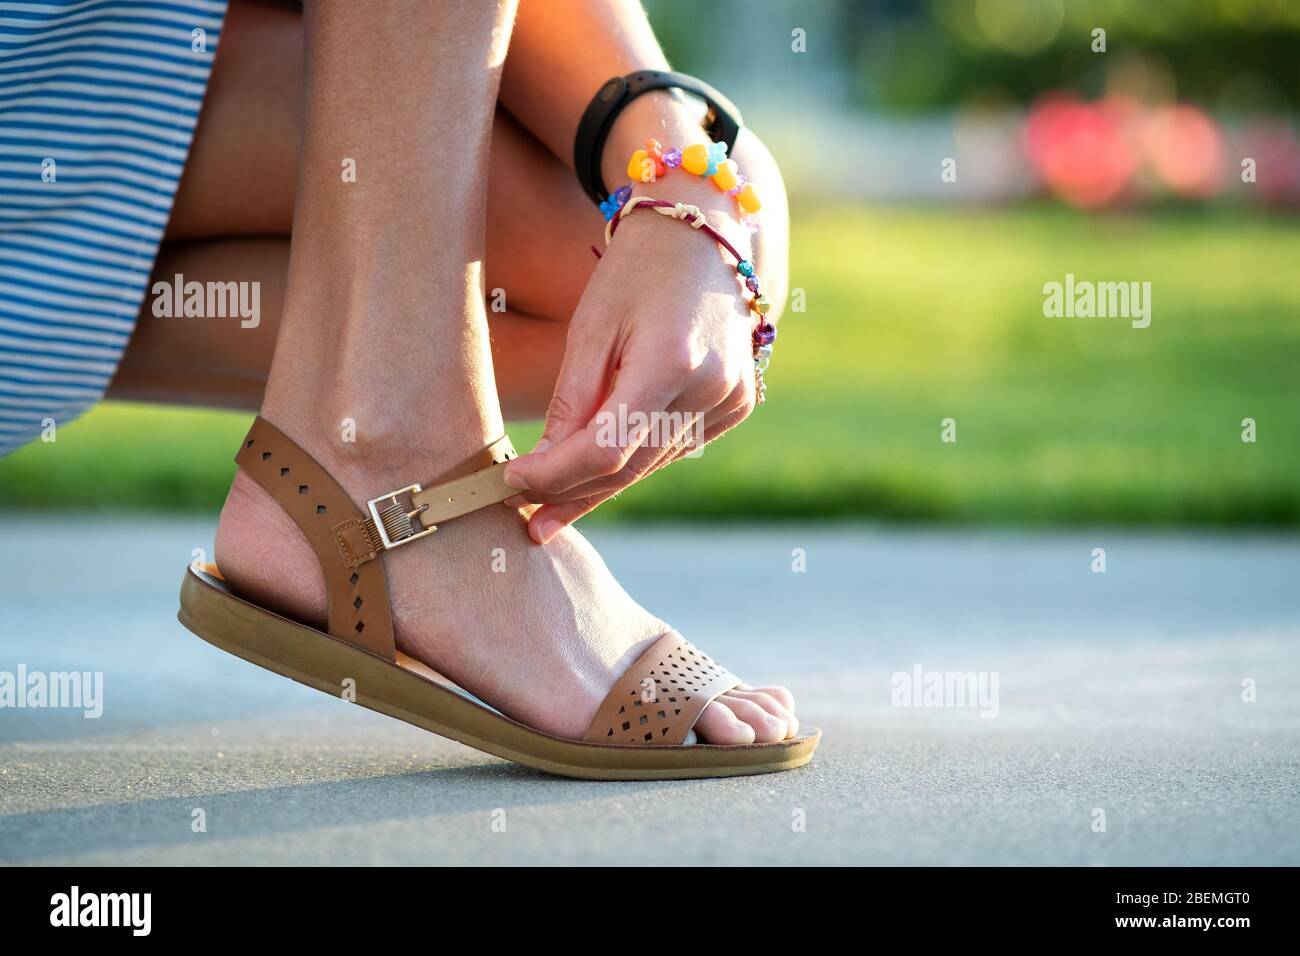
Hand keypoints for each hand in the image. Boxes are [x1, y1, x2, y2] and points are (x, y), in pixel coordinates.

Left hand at [503, 135, 788, 542]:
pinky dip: (632, 461)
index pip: (605, 450)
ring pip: (650, 466)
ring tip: (549, 508)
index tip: (511, 483)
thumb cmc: (635, 272)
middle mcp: (712, 389)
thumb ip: (570, 403)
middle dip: (571, 493)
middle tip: (526, 518)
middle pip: (629, 467)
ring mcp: (732, 400)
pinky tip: (595, 475)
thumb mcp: (590, 329)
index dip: (554, 477)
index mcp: (671, 362)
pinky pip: (673, 449)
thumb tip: (541, 469)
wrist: (702, 235)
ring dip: (598, 486)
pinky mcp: (736, 405)